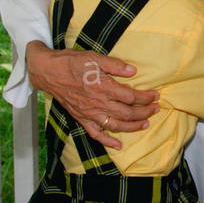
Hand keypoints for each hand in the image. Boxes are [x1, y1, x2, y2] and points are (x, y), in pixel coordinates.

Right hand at [26, 41, 158, 148]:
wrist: (48, 72)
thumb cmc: (71, 62)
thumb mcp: (94, 57)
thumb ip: (114, 65)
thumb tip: (133, 71)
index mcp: (103, 87)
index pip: (130, 97)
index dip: (145, 97)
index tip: (155, 95)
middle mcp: (98, 103)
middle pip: (127, 113)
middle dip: (144, 112)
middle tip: (155, 109)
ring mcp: (89, 113)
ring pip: (116, 125)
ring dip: (133, 126)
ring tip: (145, 124)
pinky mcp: (82, 118)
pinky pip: (96, 134)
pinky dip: (108, 141)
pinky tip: (118, 145)